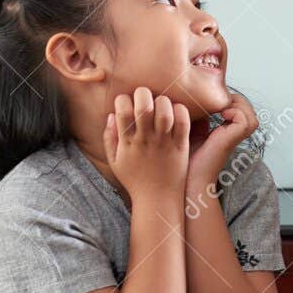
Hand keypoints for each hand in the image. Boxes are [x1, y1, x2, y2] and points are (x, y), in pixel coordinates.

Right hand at [103, 87, 190, 203]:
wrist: (157, 198)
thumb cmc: (135, 179)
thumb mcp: (115, 161)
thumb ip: (109, 137)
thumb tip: (111, 114)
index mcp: (127, 143)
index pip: (122, 112)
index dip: (123, 100)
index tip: (127, 100)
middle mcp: (145, 141)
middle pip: (144, 108)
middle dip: (143, 93)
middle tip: (144, 94)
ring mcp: (164, 143)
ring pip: (164, 112)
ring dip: (162, 100)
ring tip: (161, 101)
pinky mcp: (180, 146)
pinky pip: (183, 122)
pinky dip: (180, 110)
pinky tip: (176, 109)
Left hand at [186, 90, 258, 193]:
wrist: (188, 179)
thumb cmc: (186, 159)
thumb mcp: (192, 132)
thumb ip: (197, 119)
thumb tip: (194, 101)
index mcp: (226, 133)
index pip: (239, 111)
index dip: (231, 101)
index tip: (215, 98)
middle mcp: (234, 136)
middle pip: (249, 112)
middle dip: (237, 101)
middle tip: (220, 100)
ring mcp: (235, 138)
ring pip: (251, 116)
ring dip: (239, 106)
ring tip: (223, 107)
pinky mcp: (232, 140)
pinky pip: (245, 120)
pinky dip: (236, 113)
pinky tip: (222, 115)